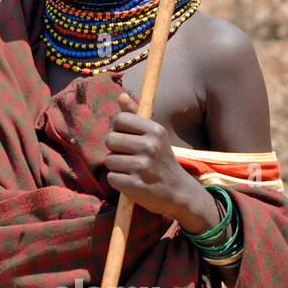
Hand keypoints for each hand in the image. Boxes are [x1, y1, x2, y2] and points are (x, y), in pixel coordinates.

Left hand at [104, 91, 192, 220]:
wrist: (178, 192)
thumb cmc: (161, 160)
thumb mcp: (155, 136)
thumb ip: (136, 115)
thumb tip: (121, 95)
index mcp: (155, 131)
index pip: (120, 120)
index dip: (119, 130)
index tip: (128, 139)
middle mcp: (150, 147)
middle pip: (110, 139)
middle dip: (115, 149)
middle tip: (129, 157)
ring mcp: (142, 167)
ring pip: (109, 160)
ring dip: (116, 167)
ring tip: (132, 170)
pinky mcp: (135, 185)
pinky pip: (111, 178)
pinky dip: (118, 181)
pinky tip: (132, 182)